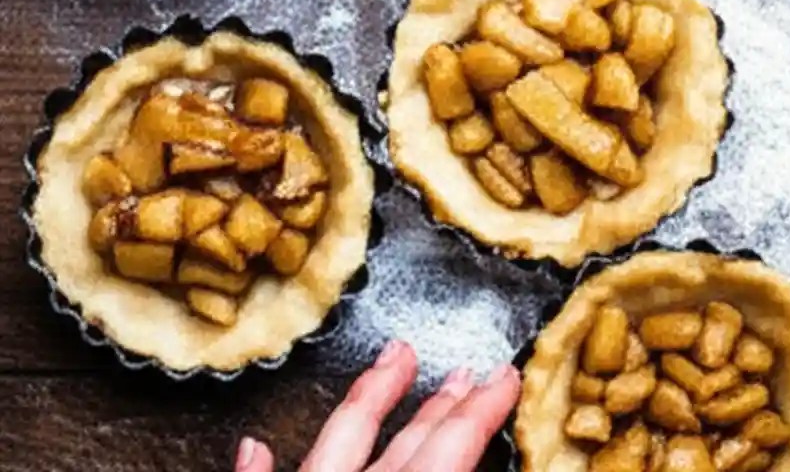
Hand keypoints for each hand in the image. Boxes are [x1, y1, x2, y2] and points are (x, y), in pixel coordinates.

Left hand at [235, 340, 518, 471]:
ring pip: (338, 442)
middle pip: (405, 443)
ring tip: (392, 360)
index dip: (482, 410)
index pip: (450, 448)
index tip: (505, 377)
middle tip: (467, 371)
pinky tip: (252, 446)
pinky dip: (256, 468)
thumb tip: (466, 455)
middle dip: (442, 403)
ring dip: (369, 399)